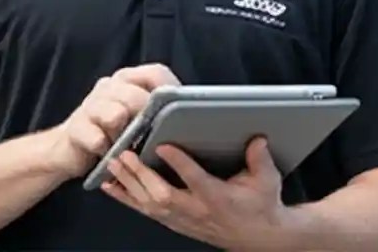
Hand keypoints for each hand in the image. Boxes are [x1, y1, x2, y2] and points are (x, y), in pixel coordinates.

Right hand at [47, 64, 180, 178]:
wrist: (68, 149)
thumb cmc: (112, 134)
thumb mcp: (136, 118)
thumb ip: (157, 112)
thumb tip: (192, 120)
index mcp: (127, 80)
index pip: (155, 73)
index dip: (171, 91)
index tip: (181, 113)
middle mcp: (108, 87)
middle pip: (136, 95)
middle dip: (148, 119)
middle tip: (155, 138)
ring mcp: (89, 106)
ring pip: (115, 114)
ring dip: (126, 134)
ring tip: (129, 148)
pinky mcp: (75, 129)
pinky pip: (96, 138)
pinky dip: (107, 151)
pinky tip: (110, 156)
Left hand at [101, 137, 296, 250]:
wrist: (259, 238)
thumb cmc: (261, 206)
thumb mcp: (267, 181)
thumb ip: (259, 159)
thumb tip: (258, 138)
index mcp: (218, 198)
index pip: (195, 180)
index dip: (179, 163)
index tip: (163, 146)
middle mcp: (197, 210)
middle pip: (163, 195)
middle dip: (141, 175)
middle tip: (124, 154)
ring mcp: (183, 219)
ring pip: (150, 205)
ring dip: (129, 185)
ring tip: (112, 164)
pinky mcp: (175, 223)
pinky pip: (146, 211)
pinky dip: (126, 198)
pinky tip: (110, 185)